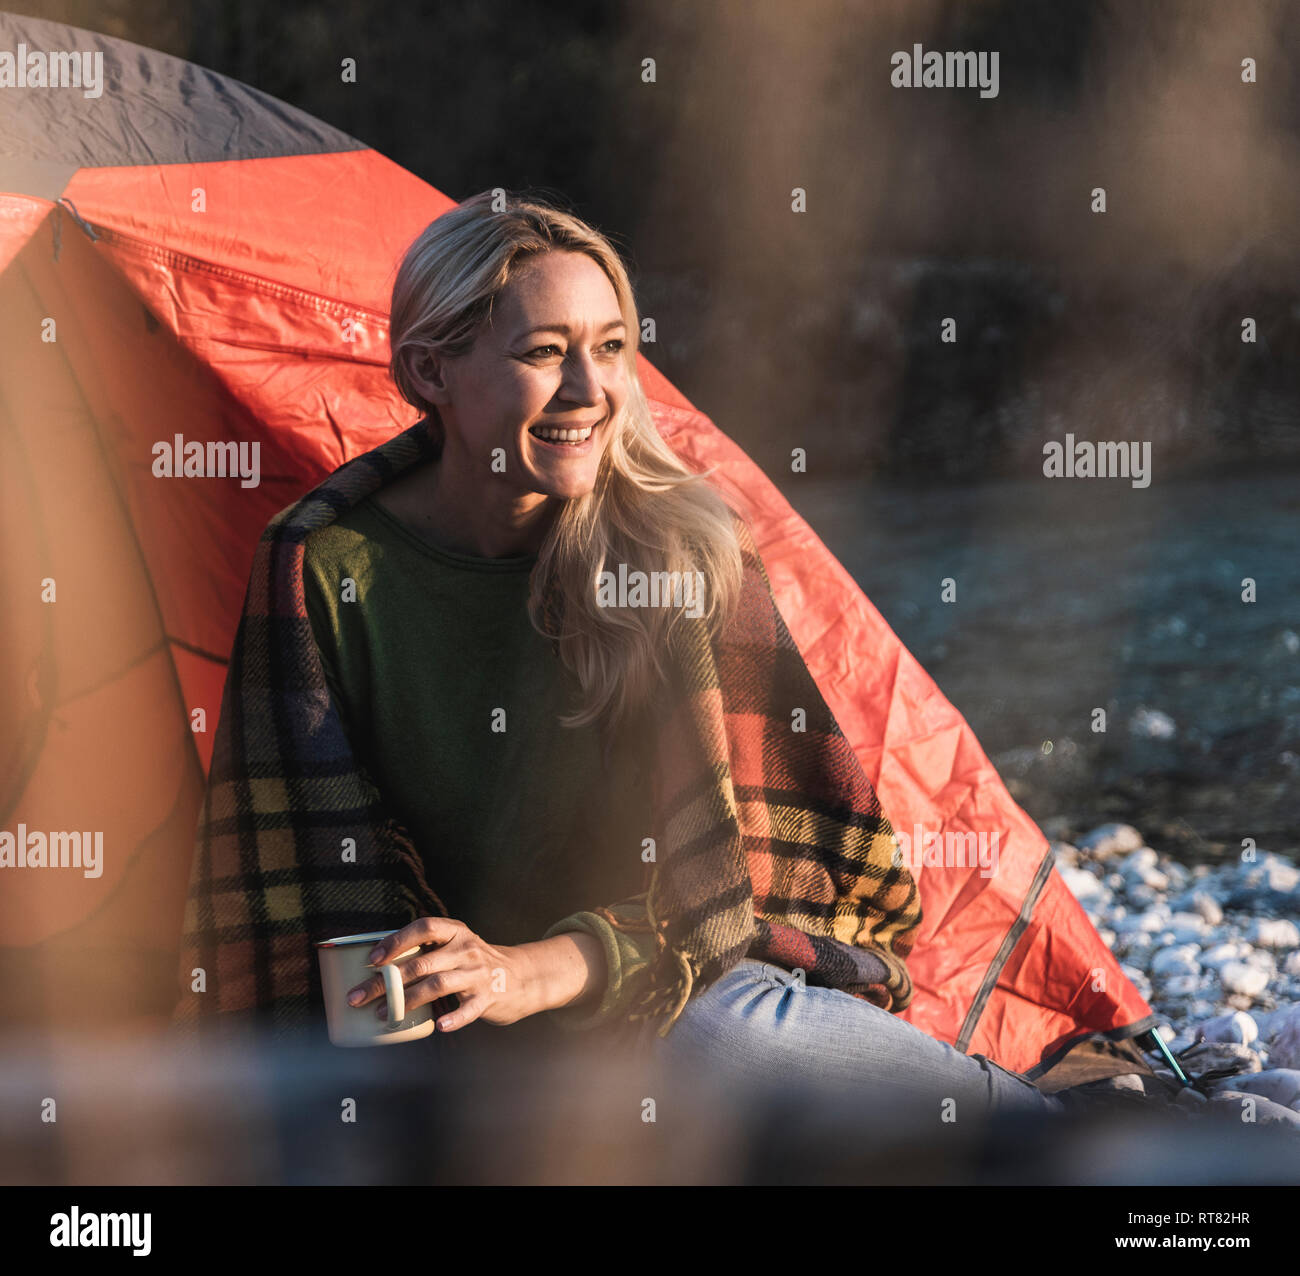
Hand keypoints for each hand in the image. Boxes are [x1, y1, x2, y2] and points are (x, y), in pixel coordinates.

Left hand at [344, 917, 605, 1032]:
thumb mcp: (456, 948)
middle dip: (385, 982)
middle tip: (357, 997)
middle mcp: (467, 949)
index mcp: (456, 932)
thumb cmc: (476, 964)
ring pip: (438, 985)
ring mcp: (479, 973)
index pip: (424, 928)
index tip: (372, 960)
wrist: (523, 977)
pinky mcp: (489, 998)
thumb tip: (378, 968)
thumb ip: (428, 952)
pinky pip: (469, 1009)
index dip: (396, 941)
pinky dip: (454, 1018)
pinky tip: (439, 1026)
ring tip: (382, 1014)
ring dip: (406, 1001)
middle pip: (421, 963)